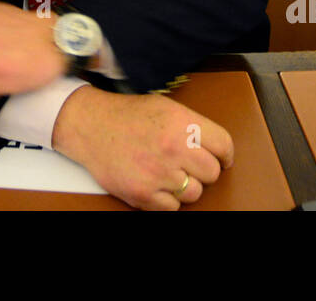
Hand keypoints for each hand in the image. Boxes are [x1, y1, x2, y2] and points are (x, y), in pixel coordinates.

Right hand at [51, 87, 233, 210]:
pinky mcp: (143, 193)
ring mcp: (159, 173)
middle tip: (187, 164)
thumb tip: (215, 147)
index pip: (224, 146)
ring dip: (184, 186)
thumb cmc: (128, 115)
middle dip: (202, 170)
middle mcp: (174, 148)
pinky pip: (172, 208)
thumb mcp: (166, 108)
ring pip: (194, 193)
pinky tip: (156, 183)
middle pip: (212, 173)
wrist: (91, 126)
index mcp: (182, 123)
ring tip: (167, 172)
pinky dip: (166, 200)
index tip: (221, 158)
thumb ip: (192, 126)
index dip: (224, 155)